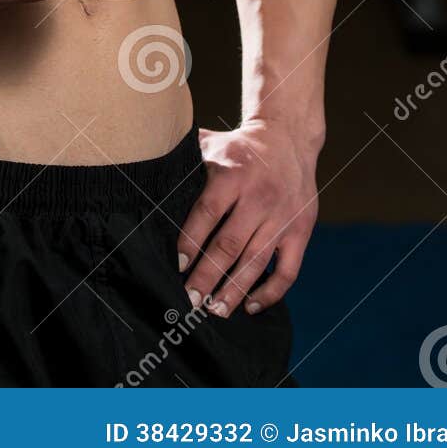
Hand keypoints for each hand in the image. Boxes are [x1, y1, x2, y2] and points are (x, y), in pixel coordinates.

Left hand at [176, 118, 317, 316]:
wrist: (288, 136)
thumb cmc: (239, 147)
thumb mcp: (211, 143)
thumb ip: (183, 157)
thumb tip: (145, 165)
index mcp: (232, 175)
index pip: (207, 213)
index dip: (191, 241)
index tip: (177, 266)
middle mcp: (259, 197)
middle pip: (229, 244)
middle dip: (207, 276)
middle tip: (190, 300)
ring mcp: (282, 216)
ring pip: (256, 261)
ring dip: (235, 290)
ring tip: (215, 311)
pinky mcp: (301, 230)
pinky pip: (287, 270)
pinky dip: (271, 292)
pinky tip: (251, 306)